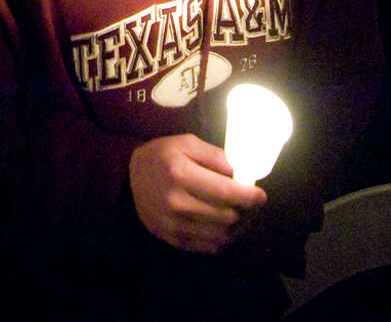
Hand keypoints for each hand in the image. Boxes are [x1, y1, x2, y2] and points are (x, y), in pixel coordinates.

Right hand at [128, 133, 265, 254]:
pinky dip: (222, 238)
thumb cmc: (162, 156)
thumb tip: (243, 171)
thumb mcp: (186, 143)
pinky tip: (223, 225)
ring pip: (222, 235)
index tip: (261, 196)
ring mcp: (174, 225)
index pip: (226, 192)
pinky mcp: (173, 240)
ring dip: (237, 227)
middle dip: (246, 211)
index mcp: (180, 173)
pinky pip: (209, 246)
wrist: (130, 179)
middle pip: (228, 217)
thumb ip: (216, 156)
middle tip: (250, 204)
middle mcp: (176, 202)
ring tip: (240, 215)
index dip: (250, 196)